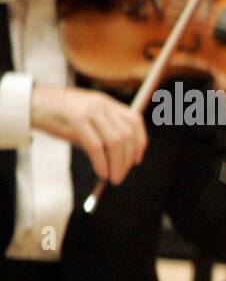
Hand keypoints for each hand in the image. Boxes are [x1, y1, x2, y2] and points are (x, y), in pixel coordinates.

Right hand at [31, 85, 146, 184]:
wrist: (30, 103)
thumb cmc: (58, 114)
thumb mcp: (87, 118)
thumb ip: (103, 132)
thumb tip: (118, 159)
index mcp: (107, 103)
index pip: (134, 121)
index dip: (140, 142)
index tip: (137, 160)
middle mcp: (101, 105)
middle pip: (126, 135)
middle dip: (127, 159)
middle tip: (121, 174)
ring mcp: (89, 111)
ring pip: (114, 142)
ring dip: (117, 164)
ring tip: (113, 177)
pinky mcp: (76, 120)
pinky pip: (96, 146)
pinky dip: (102, 163)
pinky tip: (102, 173)